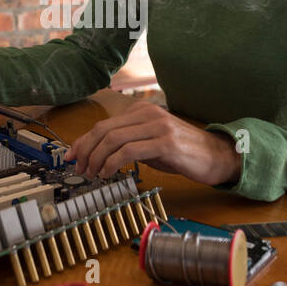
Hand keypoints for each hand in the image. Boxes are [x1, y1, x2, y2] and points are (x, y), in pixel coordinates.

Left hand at [63, 102, 242, 186]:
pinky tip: (108, 173)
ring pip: (113, 139)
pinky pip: (129, 150)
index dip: (83, 141)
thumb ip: (127, 144)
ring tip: (92, 174)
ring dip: (97, 159)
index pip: (103, 124)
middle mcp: (148, 114)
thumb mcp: (149, 144)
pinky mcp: (165, 142)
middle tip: (80, 169)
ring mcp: (157, 126)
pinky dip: (112, 163)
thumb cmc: (182, 152)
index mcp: (142, 111)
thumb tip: (97, 155)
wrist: (215, 156)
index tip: (71, 157)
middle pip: (104, 130)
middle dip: (86, 151)